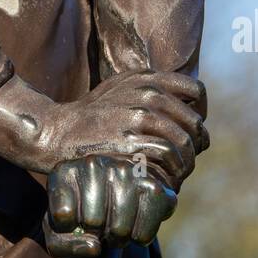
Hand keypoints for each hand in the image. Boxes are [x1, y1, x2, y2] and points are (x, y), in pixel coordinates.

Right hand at [38, 69, 208, 189]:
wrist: (57, 132)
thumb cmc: (91, 116)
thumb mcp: (119, 88)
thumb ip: (150, 88)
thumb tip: (188, 106)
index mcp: (146, 78)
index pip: (195, 91)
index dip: (199, 113)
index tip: (191, 131)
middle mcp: (146, 93)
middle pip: (194, 121)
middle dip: (194, 144)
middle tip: (184, 160)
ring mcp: (139, 117)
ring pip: (185, 142)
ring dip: (185, 163)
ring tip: (177, 174)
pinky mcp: (131, 141)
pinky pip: (168, 157)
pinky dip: (172, 171)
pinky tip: (165, 179)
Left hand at [42, 155, 176, 257]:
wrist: (119, 194)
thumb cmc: (82, 215)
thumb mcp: (59, 231)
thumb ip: (63, 245)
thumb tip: (95, 247)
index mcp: (64, 171)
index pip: (63, 216)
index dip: (67, 230)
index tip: (72, 221)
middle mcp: (94, 163)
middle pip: (93, 222)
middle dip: (97, 234)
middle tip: (99, 225)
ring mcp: (125, 170)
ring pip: (119, 229)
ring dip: (118, 239)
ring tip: (116, 224)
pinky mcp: (154, 187)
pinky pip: (143, 235)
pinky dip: (139, 239)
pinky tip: (135, 222)